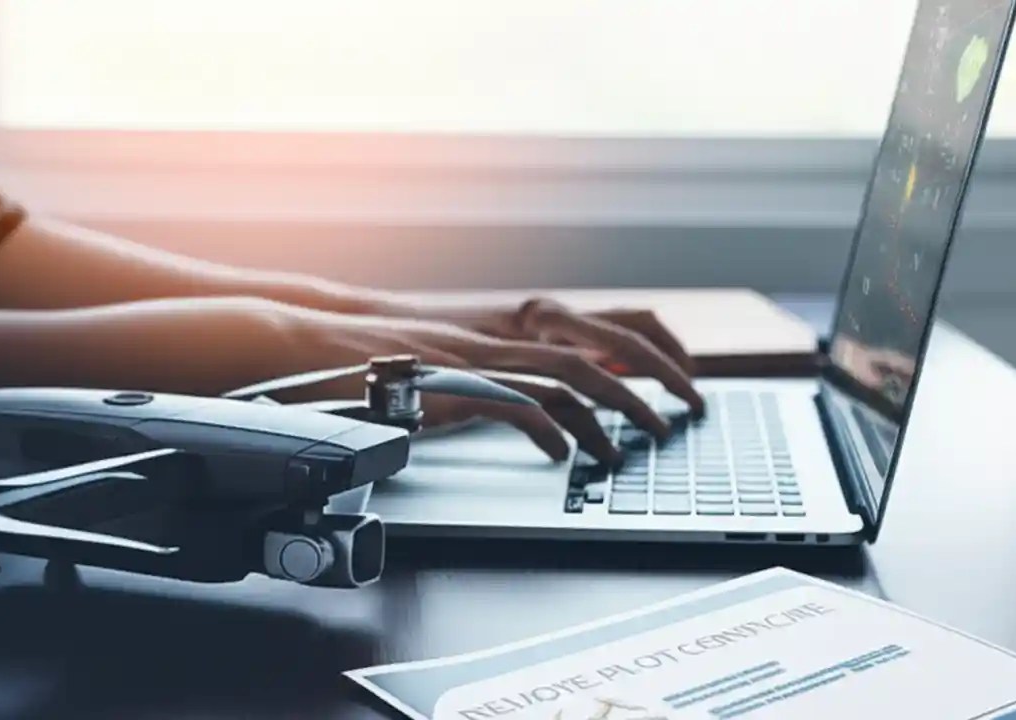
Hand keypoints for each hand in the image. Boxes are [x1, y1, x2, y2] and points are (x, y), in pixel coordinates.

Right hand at [262, 309, 685, 464]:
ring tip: (639, 441)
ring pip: (571, 373)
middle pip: (607, 344)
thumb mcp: (469, 353)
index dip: (659, 347)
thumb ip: (513, 369)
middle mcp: (510, 331)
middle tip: (691, 409)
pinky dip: (549, 431)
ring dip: (615, 407)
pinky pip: (517, 403)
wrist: (325, 337)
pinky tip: (562, 455)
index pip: (609, 322)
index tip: (686, 376)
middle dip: (659, 377)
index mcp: (520, 321)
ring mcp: (486, 354)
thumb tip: (560, 402)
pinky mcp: (456, 382)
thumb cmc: (398, 350)